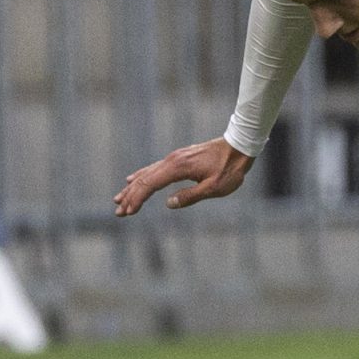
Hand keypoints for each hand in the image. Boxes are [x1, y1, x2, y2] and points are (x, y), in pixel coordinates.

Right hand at [114, 137, 253, 215]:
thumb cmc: (230, 169)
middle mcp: (172, 160)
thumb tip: (168, 203)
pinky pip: (155, 168)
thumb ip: (191, 196)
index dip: (137, 199)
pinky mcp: (179, 158)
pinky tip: (134, 179)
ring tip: (119, 198)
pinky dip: (142, 176)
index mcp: (178, 168)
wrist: (240, 145)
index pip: (150, 185)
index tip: (127, 212)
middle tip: (118, 211)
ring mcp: (175, 157)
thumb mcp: (214, 188)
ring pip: (147, 173)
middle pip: (144, 179)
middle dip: (130, 196)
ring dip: (133, 187)